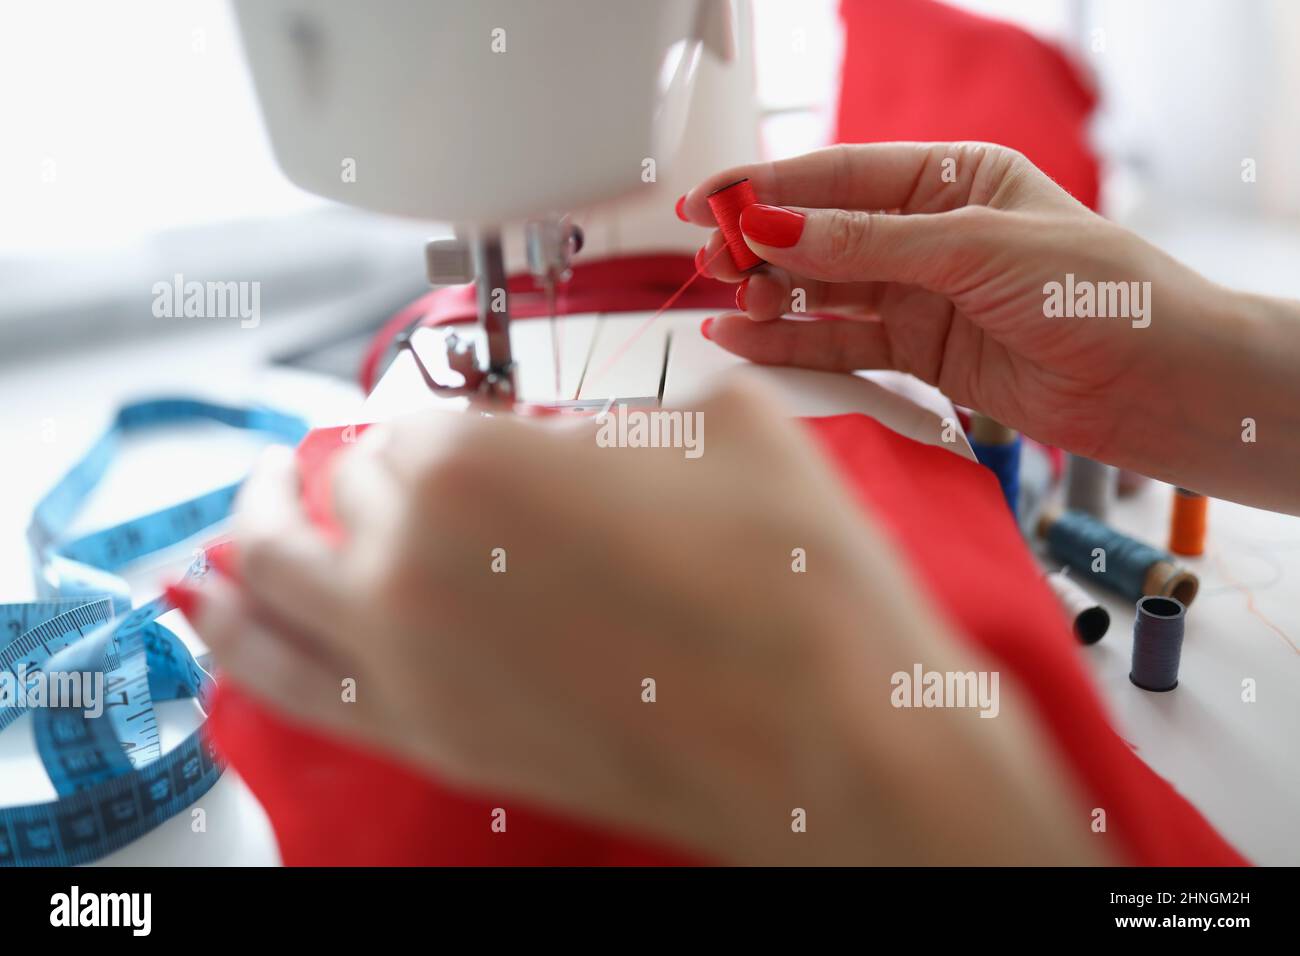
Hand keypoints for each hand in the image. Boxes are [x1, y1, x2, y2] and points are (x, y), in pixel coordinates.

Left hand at [183, 380, 1103, 863]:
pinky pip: (291, 686)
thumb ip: (624, 403)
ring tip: (245, 514)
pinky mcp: (435, 739)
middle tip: (382, 463)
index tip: (475, 422)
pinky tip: (219, 617)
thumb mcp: (722, 421)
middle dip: (368, 470)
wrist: (833, 733)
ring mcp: (413, 663)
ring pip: (273, 585)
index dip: (447, 414)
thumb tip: (586, 430)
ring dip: (250, 539)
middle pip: (345, 491)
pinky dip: (240, 643)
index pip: (408, 418)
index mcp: (475, 461)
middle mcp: (415, 561)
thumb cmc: (791, 581)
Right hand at [680, 143, 1299, 512]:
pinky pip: (841, 342)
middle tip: (709, 259)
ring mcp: (922, 296)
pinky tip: (748, 339)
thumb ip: (871, 244)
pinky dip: (793, 342)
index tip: (708, 201)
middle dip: (760, 245)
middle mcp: (930, 234)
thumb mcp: (976, 249)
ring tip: (726, 306)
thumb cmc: (1101, 292)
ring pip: (823, 291)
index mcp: (953, 178)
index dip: (767, 187)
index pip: (839, 176)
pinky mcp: (921, 354)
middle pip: (821, 234)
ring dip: (769, 297)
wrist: (1158, 384)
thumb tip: (779, 228)